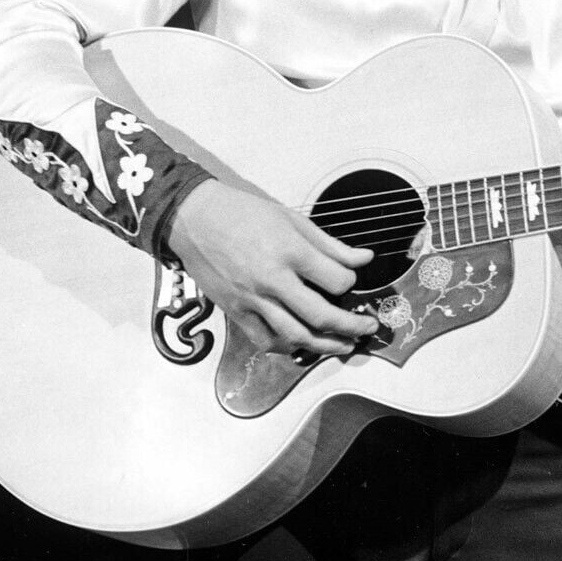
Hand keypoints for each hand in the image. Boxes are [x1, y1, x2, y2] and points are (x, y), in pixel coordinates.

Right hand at [168, 180, 377, 356]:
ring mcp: (252, 299)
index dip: (351, 283)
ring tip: (344, 345)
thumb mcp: (292, 220)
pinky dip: (287, 347)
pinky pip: (265, 340)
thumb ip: (330, 245)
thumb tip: (364, 258)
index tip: (351, 280)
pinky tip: (302, 343)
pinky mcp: (235, 312)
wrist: (194, 219)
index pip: (337, 280)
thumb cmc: (243, 213)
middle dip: (351, 326)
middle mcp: (272, 280)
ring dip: (326, 345)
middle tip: (367, 327)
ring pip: (295, 335)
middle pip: (321, 315)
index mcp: (290, 251)